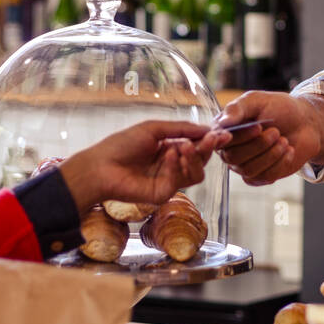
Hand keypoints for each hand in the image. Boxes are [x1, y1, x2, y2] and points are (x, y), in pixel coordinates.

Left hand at [54, 120, 231, 210]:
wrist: (101, 166)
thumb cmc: (122, 144)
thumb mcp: (154, 129)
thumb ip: (181, 129)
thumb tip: (207, 129)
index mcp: (170, 148)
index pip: (196, 145)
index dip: (210, 139)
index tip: (222, 133)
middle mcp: (172, 165)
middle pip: (201, 160)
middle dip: (208, 148)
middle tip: (213, 139)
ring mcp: (169, 180)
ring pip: (197, 173)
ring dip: (195, 158)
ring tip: (185, 146)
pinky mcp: (164, 194)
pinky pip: (181, 180)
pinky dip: (176, 165)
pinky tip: (168, 154)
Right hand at [215, 91, 321, 185]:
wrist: (305, 123)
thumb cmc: (279, 108)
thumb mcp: (258, 100)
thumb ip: (237, 108)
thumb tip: (222, 122)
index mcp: (225, 129)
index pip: (220, 140)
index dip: (240, 136)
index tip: (258, 127)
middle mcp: (230, 149)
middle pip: (233, 157)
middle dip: (259, 145)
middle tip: (276, 131)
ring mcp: (244, 164)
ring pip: (249, 170)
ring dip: (271, 155)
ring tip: (284, 140)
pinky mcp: (260, 176)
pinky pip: (264, 177)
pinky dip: (280, 163)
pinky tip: (289, 150)